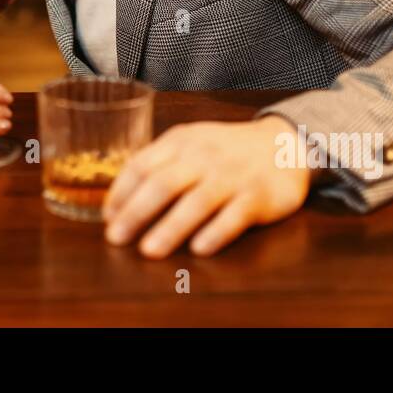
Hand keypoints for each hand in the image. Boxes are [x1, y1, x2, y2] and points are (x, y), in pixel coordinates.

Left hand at [102, 115, 311, 258]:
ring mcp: (232, 175)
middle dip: (136, 213)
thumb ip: (160, 164)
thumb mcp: (191, 143)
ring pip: (197, 202)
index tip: (108, 218)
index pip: (142, 164)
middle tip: (116, 238)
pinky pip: (234, 215)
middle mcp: (204, 155)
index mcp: (181, 141)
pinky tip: (199, 250)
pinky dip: (215, 232)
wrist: (284, 143)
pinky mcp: (258, 195)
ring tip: (149, 250)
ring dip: (170, 228)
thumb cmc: (226, 150)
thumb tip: (119, 202)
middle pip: (163, 183)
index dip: (121, 193)